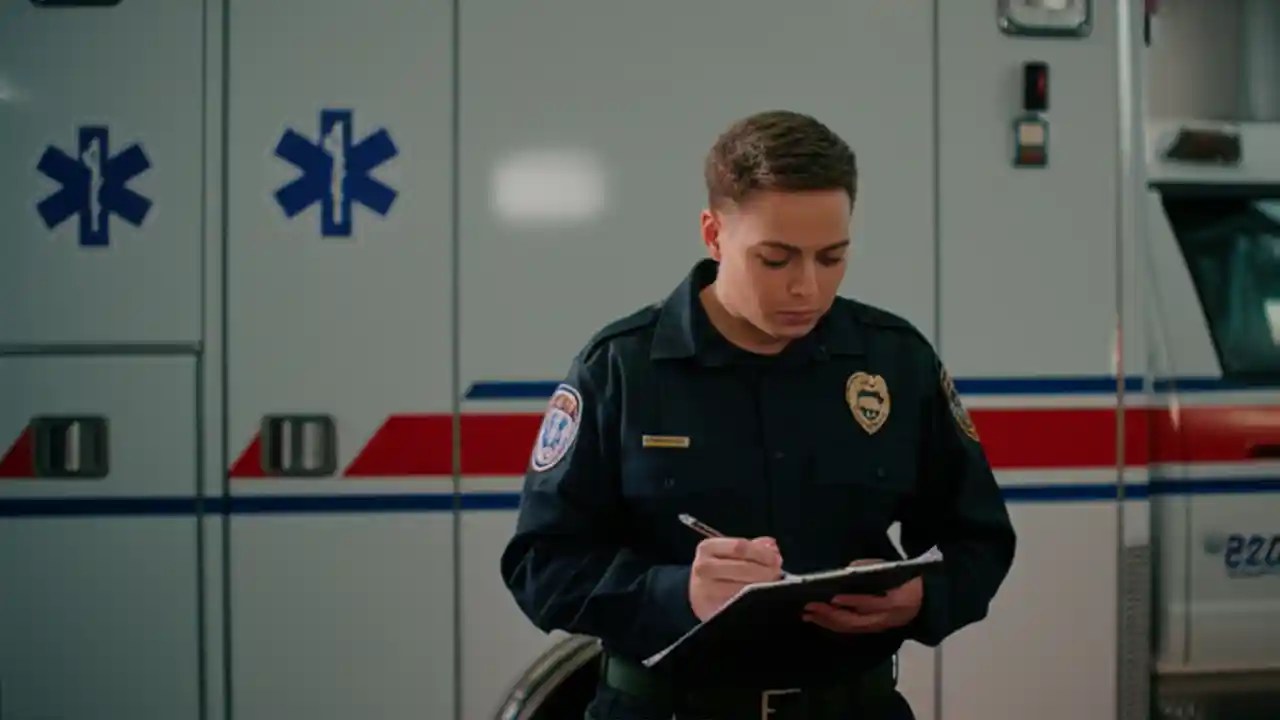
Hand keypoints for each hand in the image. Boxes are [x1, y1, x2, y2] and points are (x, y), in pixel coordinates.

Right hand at [688, 536, 783, 619]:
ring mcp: (706, 591)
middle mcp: (703, 568)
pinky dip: (755, 602)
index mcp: (707, 548)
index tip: (776, 559)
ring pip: (744, 589)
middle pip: (744, 568)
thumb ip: (754, 547)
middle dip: (767, 571)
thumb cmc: (720, 570)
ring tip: (772, 588)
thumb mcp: (731, 553)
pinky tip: (762, 600)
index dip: (762, 553)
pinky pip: (741, 607)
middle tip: (778, 574)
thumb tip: (771, 546)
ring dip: (763, 588)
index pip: (740, 547)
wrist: (699, 595)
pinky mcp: (713, 611)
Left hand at [802, 558, 922, 633]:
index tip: (833, 598)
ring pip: (850, 627)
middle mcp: (885, 617)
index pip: (870, 603)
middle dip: (830, 615)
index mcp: (894, 600)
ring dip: (827, 622)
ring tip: (808, 615)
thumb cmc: (904, 578)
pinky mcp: (874, 629)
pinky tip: (819, 620)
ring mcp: (879, 626)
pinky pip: (851, 630)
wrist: (924, 599)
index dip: (852, 602)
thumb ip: (872, 568)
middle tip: (810, 606)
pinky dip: (834, 625)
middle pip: (855, 620)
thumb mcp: (892, 569)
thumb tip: (849, 568)